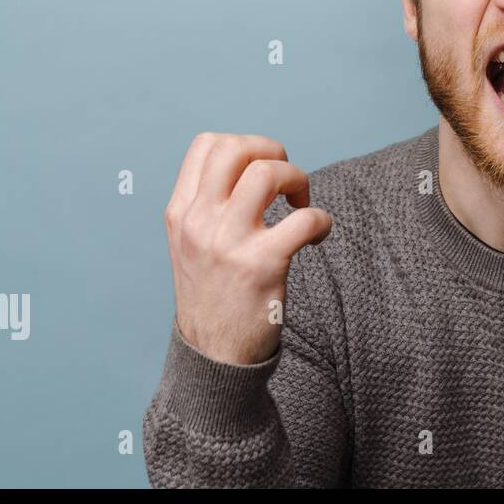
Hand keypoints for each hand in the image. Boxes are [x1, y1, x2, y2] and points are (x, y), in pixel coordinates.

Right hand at [163, 132, 332, 364]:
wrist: (214, 358)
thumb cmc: (214, 296)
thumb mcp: (190, 245)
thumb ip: (208, 207)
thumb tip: (248, 165)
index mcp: (181, 214)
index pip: (206, 144)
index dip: (245, 145)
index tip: (261, 169)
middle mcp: (199, 222)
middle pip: (235, 148)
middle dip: (273, 151)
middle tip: (286, 182)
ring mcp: (228, 243)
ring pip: (267, 172)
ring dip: (297, 179)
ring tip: (301, 204)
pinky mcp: (261, 266)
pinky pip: (304, 220)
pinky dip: (322, 220)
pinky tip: (318, 236)